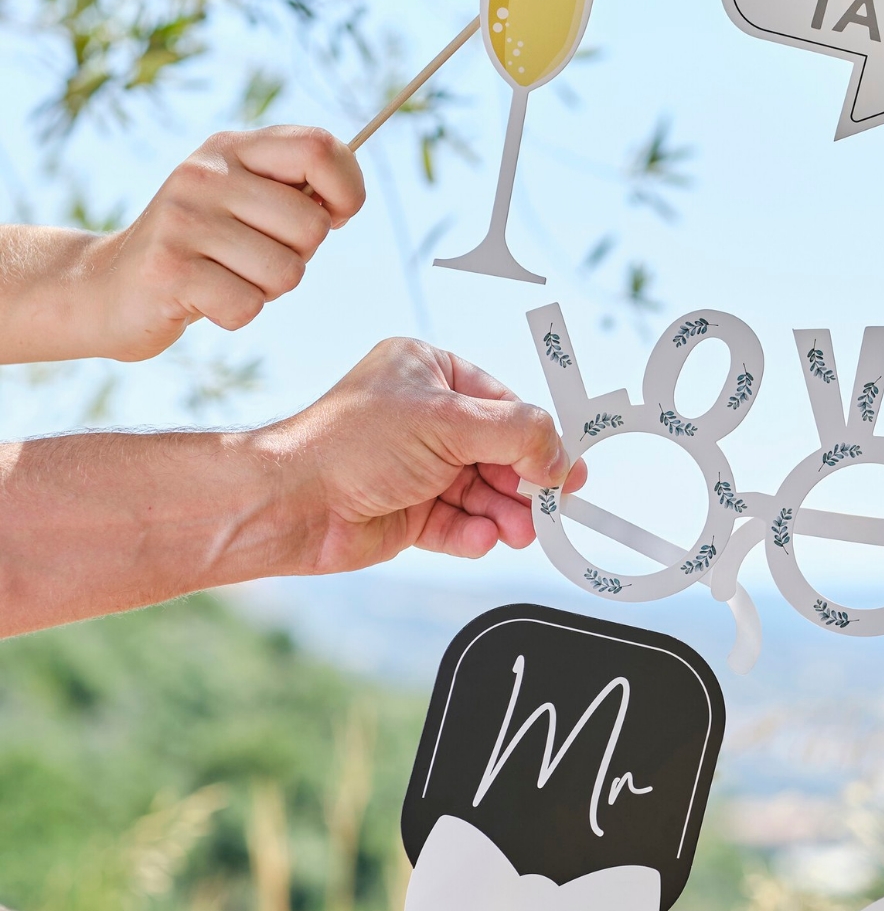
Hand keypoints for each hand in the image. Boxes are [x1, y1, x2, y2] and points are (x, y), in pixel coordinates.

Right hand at [79, 128, 363, 359]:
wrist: (111, 285)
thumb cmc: (206, 249)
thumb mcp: (247, 202)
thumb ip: (297, 192)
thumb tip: (346, 202)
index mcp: (232, 148)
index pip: (318, 147)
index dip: (348, 190)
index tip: (334, 216)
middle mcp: (205, 174)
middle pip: (311, 226)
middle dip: (299, 257)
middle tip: (255, 258)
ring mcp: (183, 218)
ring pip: (287, 273)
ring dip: (267, 289)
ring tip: (226, 276)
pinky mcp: (169, 268)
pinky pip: (248, 305)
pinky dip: (236, 313)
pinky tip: (204, 298)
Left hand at [264, 339, 585, 570]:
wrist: (290, 503)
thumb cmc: (352, 444)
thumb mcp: (448, 422)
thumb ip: (516, 434)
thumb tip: (561, 455)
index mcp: (428, 372)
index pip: (503, 403)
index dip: (537, 437)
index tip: (566, 468)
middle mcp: (423, 416)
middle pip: (499, 452)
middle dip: (523, 484)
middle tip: (550, 508)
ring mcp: (417, 466)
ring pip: (483, 492)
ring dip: (506, 514)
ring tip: (521, 533)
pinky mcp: (409, 511)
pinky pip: (457, 523)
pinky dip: (473, 533)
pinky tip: (481, 539)